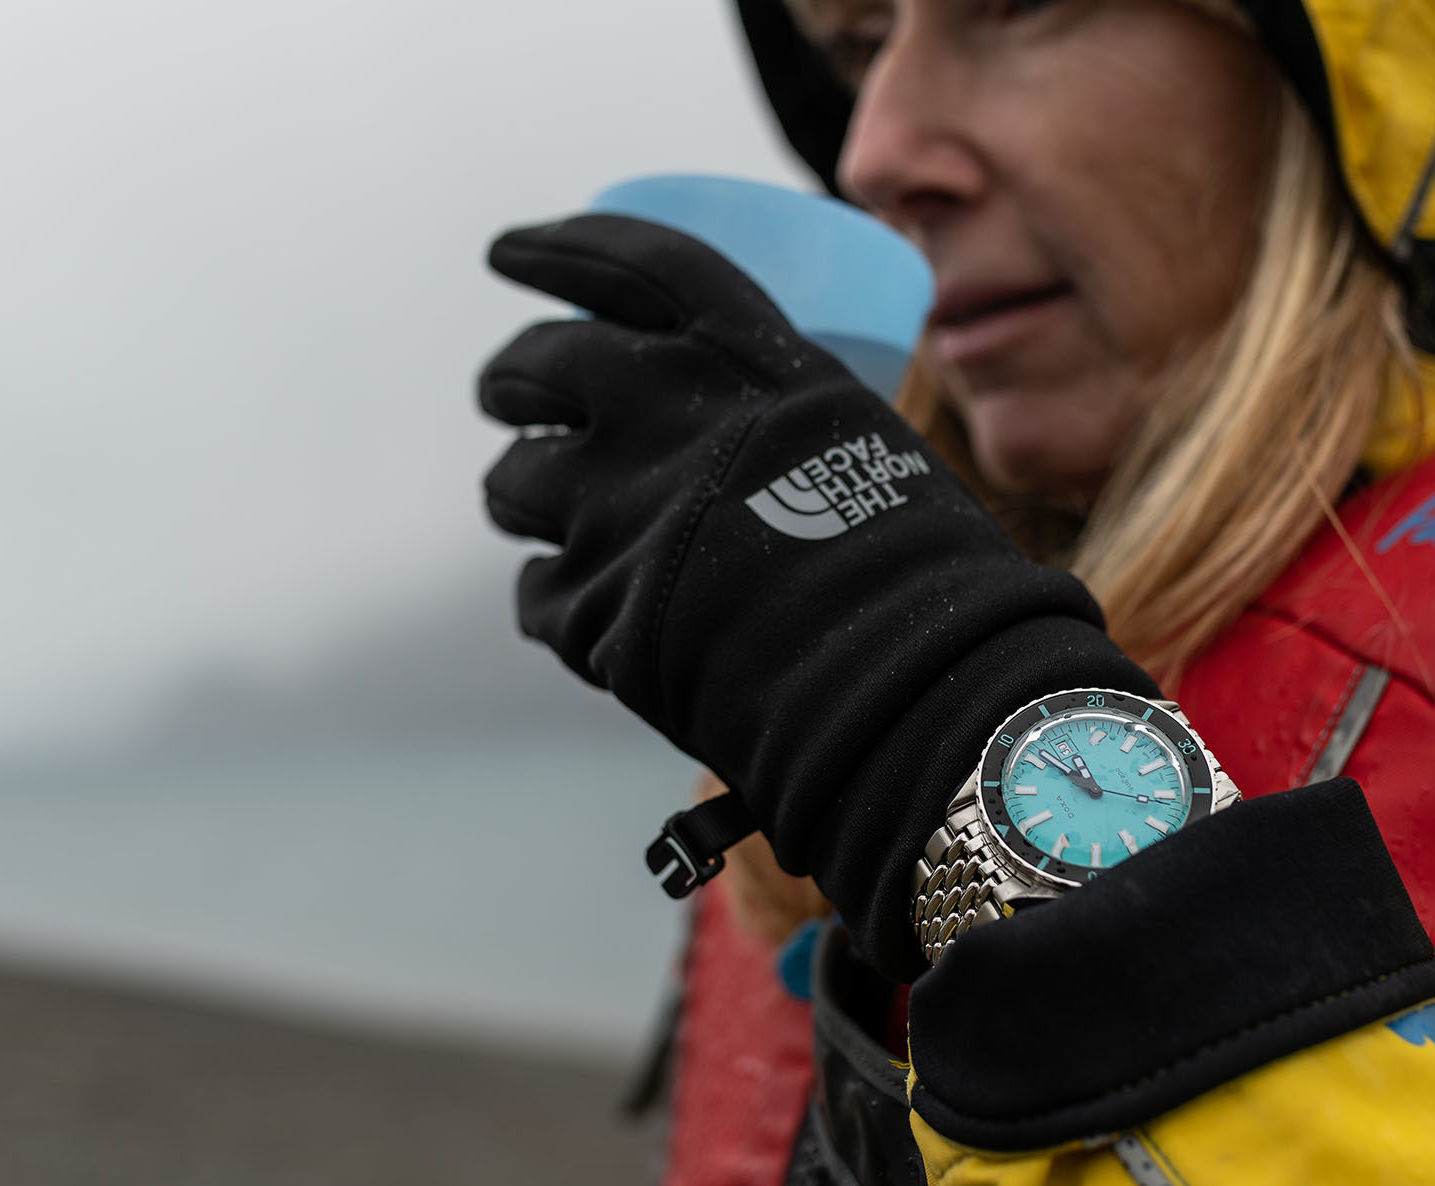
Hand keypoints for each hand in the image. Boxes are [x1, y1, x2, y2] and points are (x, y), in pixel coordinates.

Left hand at [478, 214, 1155, 978]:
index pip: (628, 264)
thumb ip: (792, 432)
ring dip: (517, 488)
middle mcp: (665, 411)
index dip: (556, 248)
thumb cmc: (927, 576)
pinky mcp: (595, 608)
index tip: (508, 251)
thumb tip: (755, 448)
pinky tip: (585, 614)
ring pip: (513, 480)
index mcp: (748, 356)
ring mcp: (618, 509)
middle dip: (510, 374)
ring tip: (529, 504)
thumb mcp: (868, 449)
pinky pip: (538, 593)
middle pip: (539, 363)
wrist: (914, 688)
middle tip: (507, 391)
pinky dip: (557, 601)